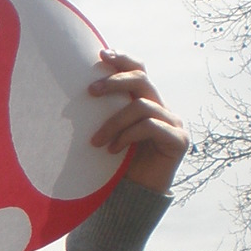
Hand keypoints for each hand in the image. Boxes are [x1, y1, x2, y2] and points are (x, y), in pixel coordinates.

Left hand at [88, 52, 187, 193]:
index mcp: (145, 102)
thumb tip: (71, 94)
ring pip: (142, 107)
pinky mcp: (178, 140)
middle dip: (115, 82)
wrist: (136, 196)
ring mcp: (173, 123)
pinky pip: (149, 127)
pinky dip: (127, 136)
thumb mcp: (106, 135)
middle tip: (90, 91)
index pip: (139, 71)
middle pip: (142, 80)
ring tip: (96, 141)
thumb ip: (101, 115)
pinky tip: (113, 150)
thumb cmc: (117, 165)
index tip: (102, 55)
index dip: (123, 60)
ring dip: (114, 122)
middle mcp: (162, 108)